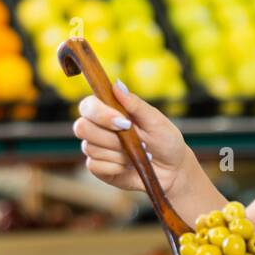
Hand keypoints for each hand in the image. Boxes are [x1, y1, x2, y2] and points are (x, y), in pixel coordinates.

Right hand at [72, 79, 188, 193]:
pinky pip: (96, 166)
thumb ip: (135, 104)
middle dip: (111, 138)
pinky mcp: (98, 168)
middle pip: (82, 128)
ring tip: (138, 154)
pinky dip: (116, 167)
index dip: (101, 114)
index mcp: (108, 110)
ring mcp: (95, 148)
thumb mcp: (155, 120)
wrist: (172, 170)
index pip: (87, 106)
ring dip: (120, 154)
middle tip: (138, 143)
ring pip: (91, 149)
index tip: (125, 122)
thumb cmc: (165, 140)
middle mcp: (97, 127)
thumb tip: (116, 84)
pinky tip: (129, 166)